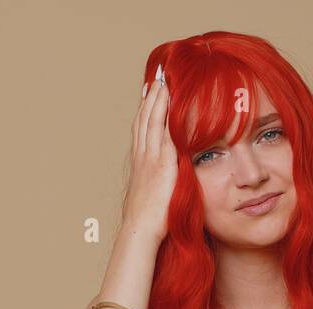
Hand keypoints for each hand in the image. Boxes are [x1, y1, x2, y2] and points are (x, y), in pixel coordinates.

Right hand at [120, 71, 177, 243]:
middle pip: (145, 118)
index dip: (146, 108)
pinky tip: (171, 99)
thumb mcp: (153, 194)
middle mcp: (143, 155)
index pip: (142, 128)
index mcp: (141, 162)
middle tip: (156, 76)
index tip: (149, 91)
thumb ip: (160, 181)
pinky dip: (165, 113)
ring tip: (163, 79)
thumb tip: (165, 178)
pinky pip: (163, 130)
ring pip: (152, 120)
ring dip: (157, 98)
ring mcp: (151, 157)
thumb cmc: (150, 219)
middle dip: (151, 96)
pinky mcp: (161, 161)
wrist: (141, 228)